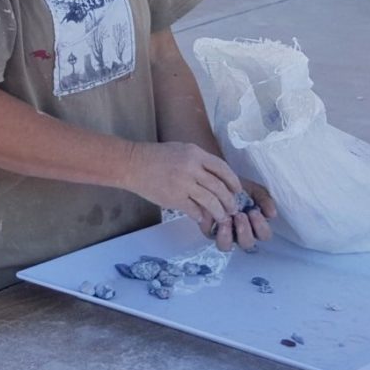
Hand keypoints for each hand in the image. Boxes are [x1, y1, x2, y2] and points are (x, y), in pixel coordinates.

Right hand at [122, 141, 245, 245]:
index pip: (222, 168)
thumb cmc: (155, 157)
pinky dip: (201, 216)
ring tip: (222, 217)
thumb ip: (199, 162)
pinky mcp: (174, 198)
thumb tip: (217, 179)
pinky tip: (202, 218)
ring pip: (210, 201)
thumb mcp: (181, 150)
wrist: (132, 164)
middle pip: (219, 187)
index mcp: (195, 153)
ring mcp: (183, 184)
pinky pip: (194, 210)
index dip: (233, 181)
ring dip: (219, 211)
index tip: (237, 190)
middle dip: (229, 200)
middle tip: (232, 208)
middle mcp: (192, 168)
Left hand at [210, 178, 276, 251]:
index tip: (254, 212)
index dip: (260, 227)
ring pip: (225, 246)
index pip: (264, 235)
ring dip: (227, 235)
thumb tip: (272, 214)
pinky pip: (209, 233)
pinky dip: (210, 224)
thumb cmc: (241, 189)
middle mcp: (241, 234)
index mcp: (255, 226)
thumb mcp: (256, 191)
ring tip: (226, 220)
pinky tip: (211, 213)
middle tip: (240, 216)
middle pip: (246, 244)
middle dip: (244, 230)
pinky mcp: (208, 230)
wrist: (219, 180)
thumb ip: (265, 201)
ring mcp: (224, 234)